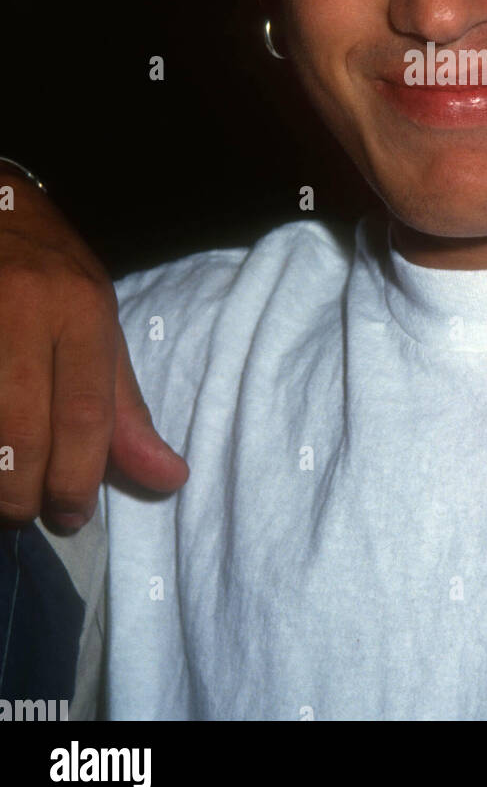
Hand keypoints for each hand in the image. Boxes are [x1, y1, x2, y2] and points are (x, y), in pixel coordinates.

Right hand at [0, 168, 187, 531]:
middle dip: (25, 492)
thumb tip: (170, 478)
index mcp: (79, 309)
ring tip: (3, 491)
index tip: (73, 515)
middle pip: (21, 433)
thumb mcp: (98, 323)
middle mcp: (24, 310)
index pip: (84, 415)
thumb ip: (125, 406)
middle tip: (29, 511)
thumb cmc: (50, 271)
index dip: (78, 479)